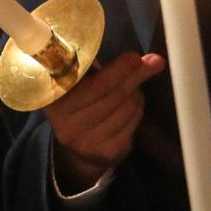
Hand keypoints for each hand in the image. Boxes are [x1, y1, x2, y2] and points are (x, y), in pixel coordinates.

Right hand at [45, 51, 164, 193]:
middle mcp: (67, 125)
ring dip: (137, 92)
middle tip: (154, 62)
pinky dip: (138, 110)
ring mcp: (87, 143)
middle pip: (115, 95)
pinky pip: (132, 124)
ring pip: (127, 108)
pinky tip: (133, 105)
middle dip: (136, 75)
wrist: (78, 150)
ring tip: (134, 86)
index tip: (136, 57)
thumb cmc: (80, 103)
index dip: (119, 69)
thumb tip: (136, 57)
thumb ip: (97, 67)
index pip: (96, 84)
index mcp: (57, 101)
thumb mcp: (77, 83)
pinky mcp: (106, 154)